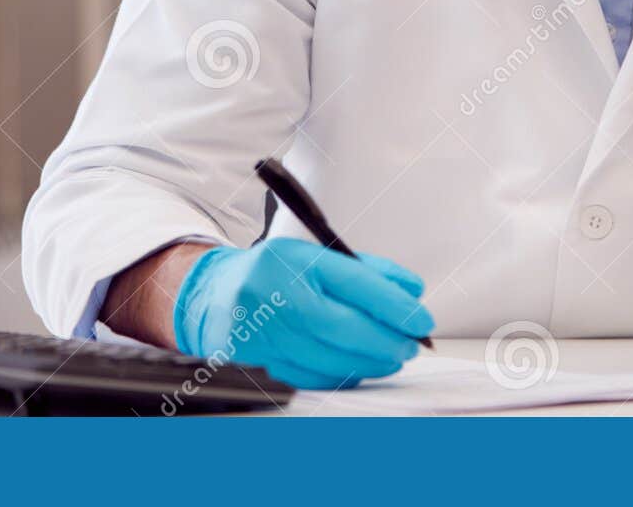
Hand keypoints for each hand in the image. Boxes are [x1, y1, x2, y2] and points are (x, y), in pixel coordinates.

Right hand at [172, 238, 434, 389]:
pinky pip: (308, 375)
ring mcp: (264, 328)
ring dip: (369, 363)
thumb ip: (367, 271)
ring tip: (391, 358)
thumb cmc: (272, 272)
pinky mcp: (257, 356)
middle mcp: (277, 292)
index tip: (422, 321)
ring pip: (329, 358)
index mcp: (296, 258)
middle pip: (345, 327)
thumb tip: (412, 291)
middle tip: (410, 346)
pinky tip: (358, 369)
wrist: (211, 292)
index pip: (356, 282)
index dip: (395, 306)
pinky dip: (340, 376)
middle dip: (387, 341)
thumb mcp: (316, 256)